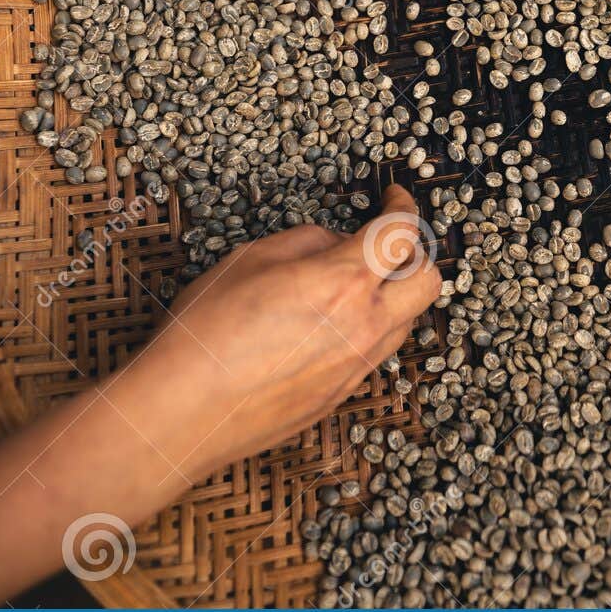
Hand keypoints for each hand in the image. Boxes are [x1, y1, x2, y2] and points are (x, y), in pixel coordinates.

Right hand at [126, 187, 438, 473]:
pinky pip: (375, 353)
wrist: (183, 413)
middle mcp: (364, 326)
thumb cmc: (204, 333)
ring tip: (347, 286)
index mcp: (344, 282)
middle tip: (380, 244)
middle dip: (413, 255)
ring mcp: (357, 367)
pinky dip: (367, 330)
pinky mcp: (342, 395)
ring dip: (392, 296)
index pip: (401, 233)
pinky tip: (325, 327)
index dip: (404, 206)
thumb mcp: (248, 259)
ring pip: (406, 321)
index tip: (394, 198)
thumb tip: (333, 243)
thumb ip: (305, 242)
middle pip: (428, 281)